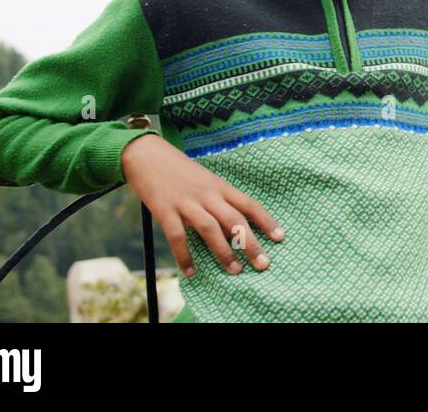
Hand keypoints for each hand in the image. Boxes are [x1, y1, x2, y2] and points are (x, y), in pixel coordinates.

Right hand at [121, 134, 283, 276]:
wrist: (147, 155)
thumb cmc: (179, 171)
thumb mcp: (205, 181)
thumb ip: (218, 201)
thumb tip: (233, 229)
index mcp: (220, 186)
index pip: (248, 204)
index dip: (266, 220)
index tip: (280, 237)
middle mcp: (207, 194)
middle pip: (234, 220)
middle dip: (251, 243)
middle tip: (263, 264)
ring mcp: (186, 202)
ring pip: (210, 229)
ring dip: (224, 252)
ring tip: (235, 271)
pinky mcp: (165, 209)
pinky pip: (177, 236)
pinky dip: (185, 256)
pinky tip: (191, 272)